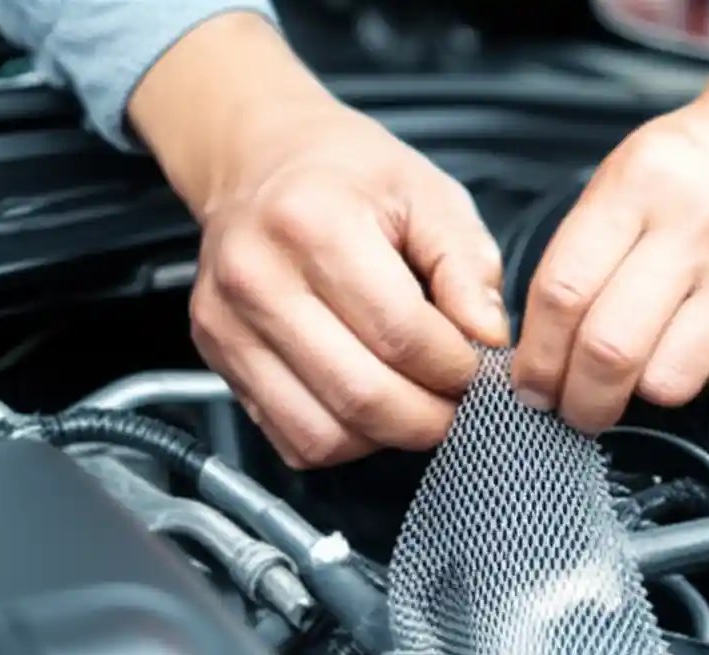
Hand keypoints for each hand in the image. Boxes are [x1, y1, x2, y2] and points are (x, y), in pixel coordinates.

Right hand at [130, 13, 507, 466]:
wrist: (262, 159)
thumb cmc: (349, 174)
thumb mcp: (429, 194)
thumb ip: (469, 267)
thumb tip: (489, 340)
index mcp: (312, 222)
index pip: (401, 334)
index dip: (457, 367)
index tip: (481, 366)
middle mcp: (257, 278)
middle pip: (360, 395)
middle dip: (430, 417)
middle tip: (460, 401)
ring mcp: (228, 324)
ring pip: (323, 434)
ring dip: (387, 437)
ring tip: (419, 405)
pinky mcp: (218, 358)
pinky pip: (292, 438)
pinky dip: (345, 441)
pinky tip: (372, 406)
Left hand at [511, 0, 708, 433]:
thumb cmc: (690, 163)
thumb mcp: (621, 176)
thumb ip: (581, 254)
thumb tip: (544, 348)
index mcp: (641, 185)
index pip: (564, 293)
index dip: (537, 357)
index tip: (530, 384)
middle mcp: (700, 227)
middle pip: (612, 350)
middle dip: (578, 401)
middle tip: (569, 410)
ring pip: (669, 380)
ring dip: (635, 398)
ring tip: (627, 383)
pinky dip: (690, 371)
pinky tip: (685, 343)